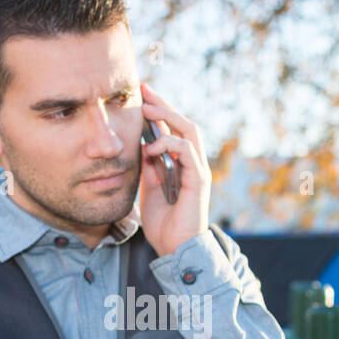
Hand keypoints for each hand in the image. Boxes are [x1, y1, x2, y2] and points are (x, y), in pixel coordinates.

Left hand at [137, 81, 209, 257]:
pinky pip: (187, 153)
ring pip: (188, 132)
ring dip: (167, 116)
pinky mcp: (198, 180)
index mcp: (182, 164)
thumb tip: (139, 146)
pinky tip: (151, 146)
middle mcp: (193, 164)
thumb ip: (148, 169)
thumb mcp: (149, 190)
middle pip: (182, 124)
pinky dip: (169, 145)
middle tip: (145, 89)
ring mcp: (198, 171)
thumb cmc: (164, 224)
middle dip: (163, 104)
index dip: (159, 111)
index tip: (141, 96)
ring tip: (146, 108)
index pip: (173, 130)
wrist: (175, 250)